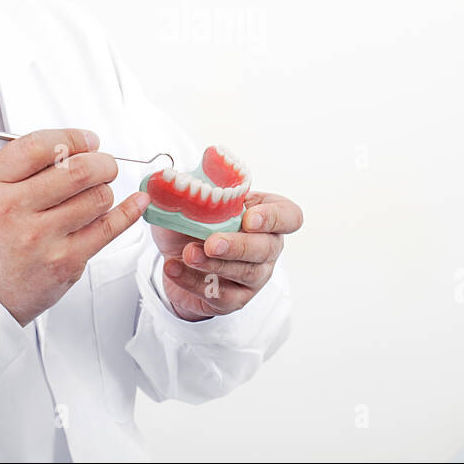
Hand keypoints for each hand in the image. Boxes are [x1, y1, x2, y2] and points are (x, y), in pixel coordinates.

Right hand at [0, 128, 150, 326]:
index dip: (73, 138)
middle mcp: (14, 209)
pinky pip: (109, 228)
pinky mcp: (65, 261)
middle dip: (102, 162)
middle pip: (77, 170)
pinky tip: (135, 202)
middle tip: (104, 165)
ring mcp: (41, 237)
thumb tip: (77, 144)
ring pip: (97, 197)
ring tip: (97, 194)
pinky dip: (128, 210)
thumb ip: (26, 163)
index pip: (39, 146)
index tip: (88, 141)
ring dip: (106, 190)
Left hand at [151, 191, 302, 320]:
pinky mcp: (235, 299)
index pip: (289, 216)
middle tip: (212, 242)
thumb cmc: (192, 223)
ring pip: (246, 273)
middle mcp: (268, 247)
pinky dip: (194, 282)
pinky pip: (221, 295)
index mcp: (265, 216)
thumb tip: (197, 165)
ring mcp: (255, 276)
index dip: (274, 218)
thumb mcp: (193, 199)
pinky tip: (174, 268)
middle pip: (267, 248)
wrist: (174, 258)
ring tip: (188, 253)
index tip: (249, 217)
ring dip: (215, 264)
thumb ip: (199, 184)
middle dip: (238, 245)